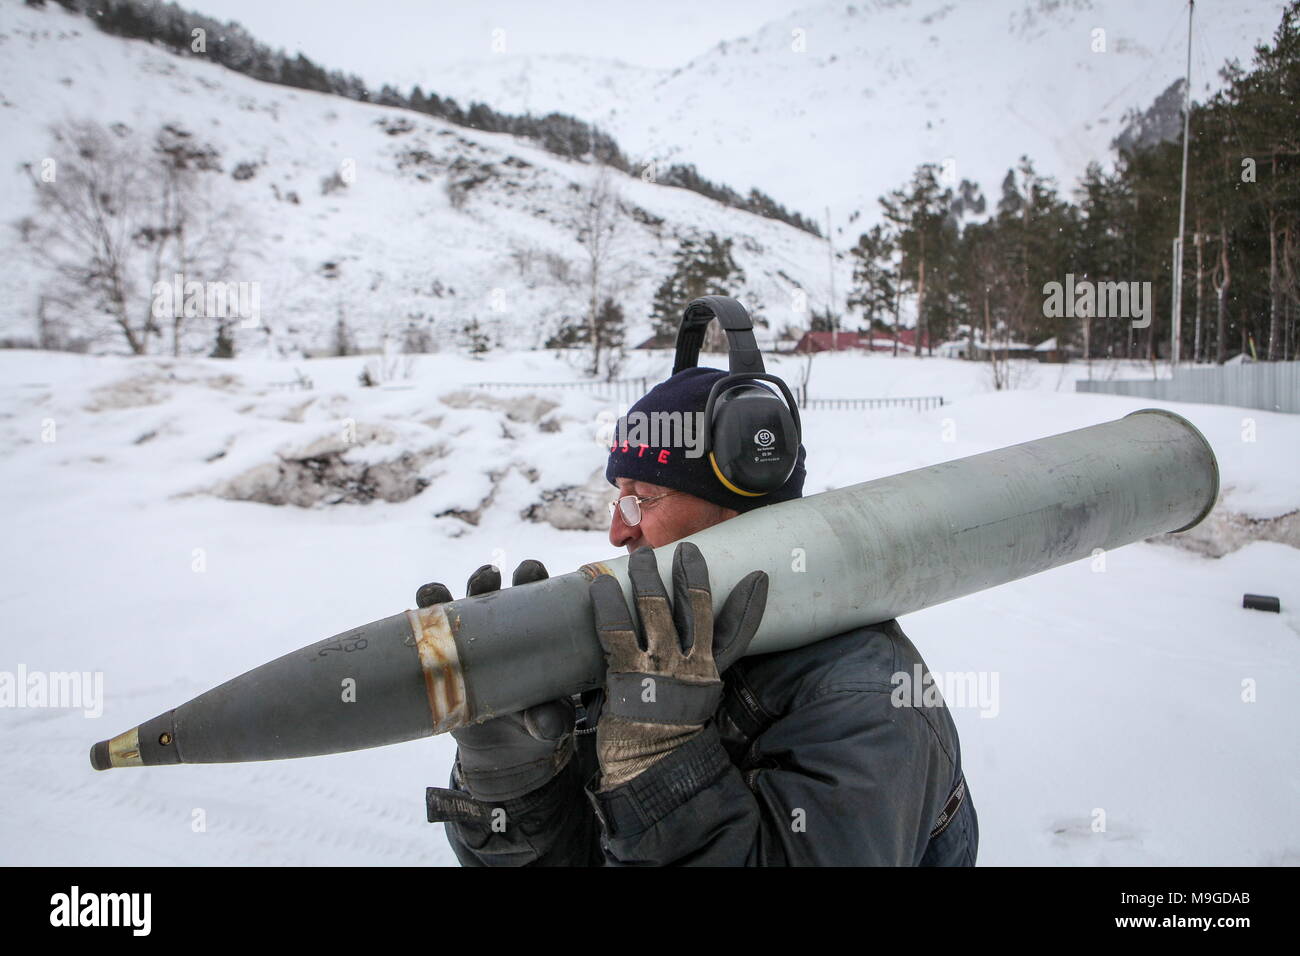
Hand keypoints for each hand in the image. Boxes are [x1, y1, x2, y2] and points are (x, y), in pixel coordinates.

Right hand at [417, 560, 574, 802]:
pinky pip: (423, 634)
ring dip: (442, 595)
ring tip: (437, 594)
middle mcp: (497, 623)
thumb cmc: (537, 716)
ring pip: (450, 605)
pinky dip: (417, 622)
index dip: (529, 572)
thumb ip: (551, 718)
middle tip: (487, 577)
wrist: (503, 746)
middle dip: (485, 577)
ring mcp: (464, 638)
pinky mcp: (438, 657)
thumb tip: (547, 724)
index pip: (532, 588)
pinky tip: (412, 618)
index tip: (529, 570)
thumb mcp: (549, 719)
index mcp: (533, 624)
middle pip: (489, 589)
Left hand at [588, 542, 766, 789]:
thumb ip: (694, 675)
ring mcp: (661, 668)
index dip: (749, 603)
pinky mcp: (629, 675)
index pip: (738, 632)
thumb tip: (688, 651)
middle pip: (695, 608)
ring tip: (641, 556)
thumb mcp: (692, 705)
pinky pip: (616, 630)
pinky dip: (608, 603)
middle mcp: (690, 667)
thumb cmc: (664, 740)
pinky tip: (601, 584)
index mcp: (709, 674)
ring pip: (657, 610)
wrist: (648, 772)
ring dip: (648, 578)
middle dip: (689, 574)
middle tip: (682, 550)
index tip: (757, 576)